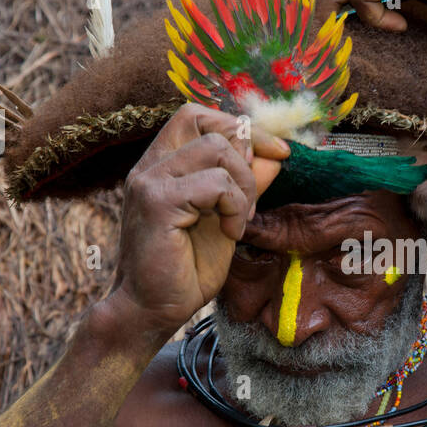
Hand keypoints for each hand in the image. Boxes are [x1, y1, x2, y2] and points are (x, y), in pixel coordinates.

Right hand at [105, 104, 289, 334]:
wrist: (152, 310)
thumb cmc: (185, 269)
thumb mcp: (227, 218)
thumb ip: (246, 185)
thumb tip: (275, 155)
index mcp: (161, 164)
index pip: (198, 115)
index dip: (242, 127)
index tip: (277, 153)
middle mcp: (150, 165)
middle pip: (206, 121)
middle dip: (246, 152)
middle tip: (250, 199)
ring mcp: (149, 180)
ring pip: (216, 148)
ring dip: (243, 184)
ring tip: (238, 219)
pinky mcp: (157, 201)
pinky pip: (215, 183)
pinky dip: (234, 206)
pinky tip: (230, 232)